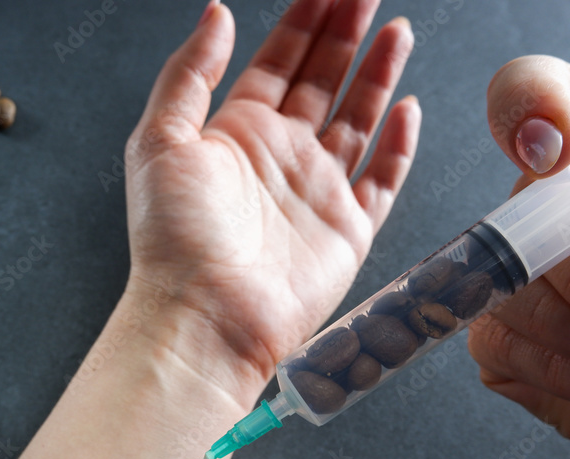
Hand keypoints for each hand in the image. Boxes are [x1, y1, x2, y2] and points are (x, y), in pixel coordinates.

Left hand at [122, 0, 418, 392]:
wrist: (204, 317)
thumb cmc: (173, 239)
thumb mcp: (160, 141)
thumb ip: (189, 73)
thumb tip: (216, 12)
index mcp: (235, 133)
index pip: (278, 61)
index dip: (304, 19)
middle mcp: (279, 157)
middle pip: (322, 80)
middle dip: (346, 33)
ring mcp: (317, 192)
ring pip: (357, 119)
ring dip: (378, 75)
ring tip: (397, 29)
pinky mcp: (347, 230)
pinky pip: (382, 179)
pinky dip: (399, 145)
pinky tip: (408, 107)